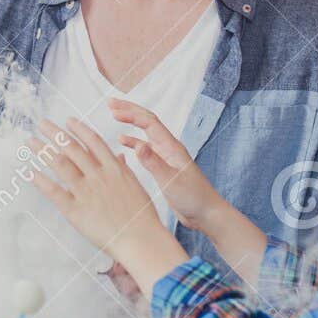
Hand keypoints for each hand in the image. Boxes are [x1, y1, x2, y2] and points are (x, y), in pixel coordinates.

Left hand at [29, 118, 188, 284]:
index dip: (79, 129)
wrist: (141, 240)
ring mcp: (86, 192)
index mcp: (114, 168)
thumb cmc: (142, 217)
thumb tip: (118, 157)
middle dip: (55, 134)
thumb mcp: (136, 187)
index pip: (93, 141)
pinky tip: (28, 171)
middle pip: (72, 148)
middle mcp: (98, 176)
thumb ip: (123, 170)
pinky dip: (39, 180)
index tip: (68, 120)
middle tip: (42, 124)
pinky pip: (53, 191)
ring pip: (60, 164)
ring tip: (31, 142)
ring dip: (43, 150)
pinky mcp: (75, 210)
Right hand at [107, 99, 221, 230]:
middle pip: (147, 122)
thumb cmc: (194, 198)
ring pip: (145, 133)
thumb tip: (137, 145)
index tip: (113, 110)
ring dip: (130, 123)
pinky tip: (122, 141)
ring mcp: (166, 156)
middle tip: (111, 102)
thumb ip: (154, 163)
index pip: (149, 122)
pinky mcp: (163, 167)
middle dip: (129, 110)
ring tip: (114, 115)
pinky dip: (133, 141)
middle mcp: (169, 148)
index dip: (131, 114)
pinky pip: (146, 148)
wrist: (207, 214)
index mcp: (172, 147)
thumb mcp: (171, 181)